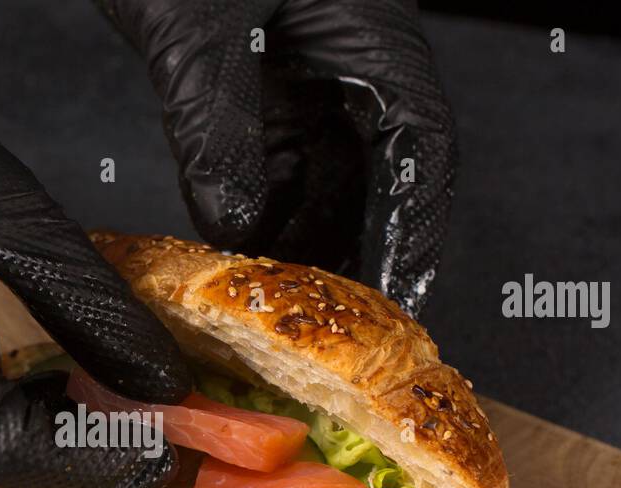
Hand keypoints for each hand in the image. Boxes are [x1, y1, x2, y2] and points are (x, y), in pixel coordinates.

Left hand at [97, 0, 456, 316]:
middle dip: (359, 246)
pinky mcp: (258, 73)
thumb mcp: (200, 26)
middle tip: (343, 325)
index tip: (405, 296)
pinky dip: (260, 205)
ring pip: (322, 170)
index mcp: (369, 29)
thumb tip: (232, 225)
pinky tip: (244, 250)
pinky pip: (272, 154)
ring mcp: (303, 63)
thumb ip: (218, 127)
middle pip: (375, 170)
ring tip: (290, 306)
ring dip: (305, 233)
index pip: (419, 148)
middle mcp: (347, 52)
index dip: (415, 229)